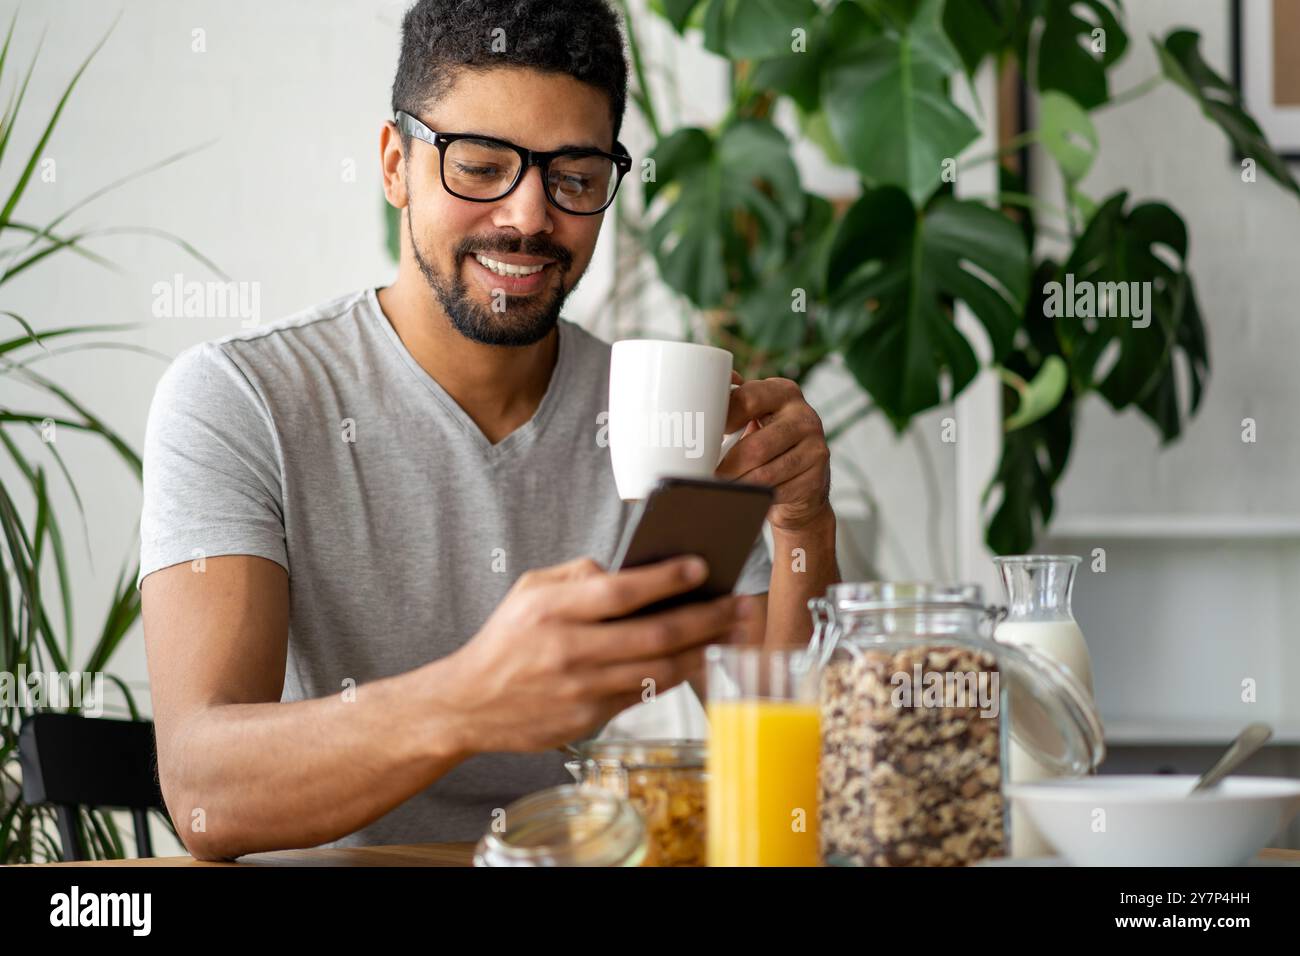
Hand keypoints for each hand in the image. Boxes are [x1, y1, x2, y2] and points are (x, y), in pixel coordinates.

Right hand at [443, 555, 752, 752]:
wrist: (468, 704)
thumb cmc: (507, 640)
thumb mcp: (531, 590)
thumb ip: (581, 576)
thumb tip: (636, 572)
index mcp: (552, 610)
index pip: (621, 591)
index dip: (667, 578)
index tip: (702, 567)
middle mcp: (568, 651)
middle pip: (655, 634)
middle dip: (708, 618)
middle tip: (741, 604)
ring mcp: (580, 690)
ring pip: (660, 670)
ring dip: (704, 650)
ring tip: (733, 632)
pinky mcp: (588, 721)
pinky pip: (644, 694)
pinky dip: (677, 676)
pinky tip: (699, 658)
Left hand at [716, 371, 831, 531]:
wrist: (803, 483)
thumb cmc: (769, 445)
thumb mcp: (756, 418)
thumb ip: (734, 405)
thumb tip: (697, 396)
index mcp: (783, 392)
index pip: (746, 400)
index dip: (721, 421)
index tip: (703, 436)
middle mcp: (804, 415)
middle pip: (756, 445)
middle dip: (727, 465)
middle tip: (708, 473)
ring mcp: (815, 447)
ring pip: (764, 472)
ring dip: (737, 484)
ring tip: (719, 488)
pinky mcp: (816, 477)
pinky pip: (776, 490)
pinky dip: (755, 496)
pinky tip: (744, 496)